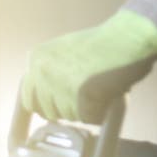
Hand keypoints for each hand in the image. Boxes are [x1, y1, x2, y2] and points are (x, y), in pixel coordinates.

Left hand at [20, 9, 156, 122]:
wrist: (129, 37)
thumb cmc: (104, 44)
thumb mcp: (64, 51)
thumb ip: (50, 73)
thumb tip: (45, 100)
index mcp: (37, 58)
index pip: (28, 99)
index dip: (48, 104)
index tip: (59, 104)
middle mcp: (43, 71)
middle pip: (48, 112)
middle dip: (67, 108)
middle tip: (85, 95)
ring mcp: (60, 85)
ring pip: (69, 117)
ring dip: (85, 108)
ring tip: (99, 88)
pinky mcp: (80, 97)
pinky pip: (88, 118)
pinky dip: (100, 112)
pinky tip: (107, 94)